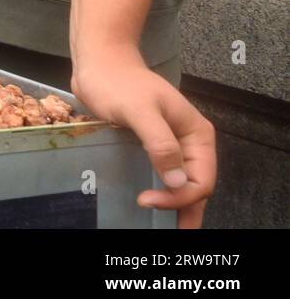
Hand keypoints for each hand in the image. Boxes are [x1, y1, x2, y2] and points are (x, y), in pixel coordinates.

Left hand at [72, 46, 215, 227]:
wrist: (99, 64)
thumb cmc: (118, 83)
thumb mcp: (139, 111)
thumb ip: (159, 143)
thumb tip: (178, 180)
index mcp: (196, 134)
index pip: (199, 179)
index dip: (178, 196)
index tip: (146, 200)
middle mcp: (189, 143)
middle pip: (194, 186)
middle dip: (185, 210)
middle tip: (173, 234)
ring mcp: (171, 145)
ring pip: (180, 183)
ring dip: (175, 205)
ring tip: (166, 228)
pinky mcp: (151, 146)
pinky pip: (161, 174)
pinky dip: (161, 191)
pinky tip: (151, 204)